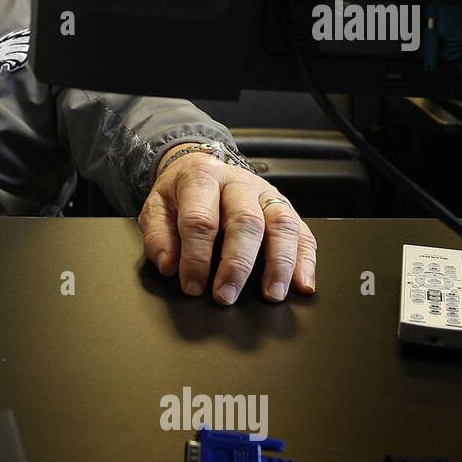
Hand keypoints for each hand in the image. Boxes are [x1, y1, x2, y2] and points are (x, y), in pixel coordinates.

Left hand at [138, 147, 317, 304]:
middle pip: (245, 221)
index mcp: (201, 178)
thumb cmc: (179, 195)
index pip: (200, 220)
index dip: (195, 257)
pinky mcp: (285, 207)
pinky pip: (302, 231)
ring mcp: (266, 194)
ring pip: (281, 224)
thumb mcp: (156, 208)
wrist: (200, 165)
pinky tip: (303, 284)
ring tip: (272, 294)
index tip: (192, 286)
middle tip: (227, 295)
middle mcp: (238, 183)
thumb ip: (158, 237)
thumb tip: (169, 266)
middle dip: (236, 263)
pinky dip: (306, 260)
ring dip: (279, 263)